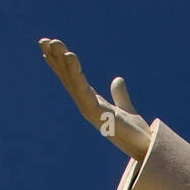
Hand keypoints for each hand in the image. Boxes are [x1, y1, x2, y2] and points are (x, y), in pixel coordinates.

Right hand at [39, 38, 151, 160]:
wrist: (146, 148)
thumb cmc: (134, 133)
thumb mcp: (125, 109)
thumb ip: (120, 94)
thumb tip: (118, 80)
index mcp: (92, 103)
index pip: (73, 80)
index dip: (61, 65)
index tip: (50, 48)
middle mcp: (88, 106)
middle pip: (68, 80)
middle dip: (56, 60)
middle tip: (43, 41)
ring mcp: (91, 111)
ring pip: (72, 82)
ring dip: (62, 63)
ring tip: (54, 44)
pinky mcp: (98, 114)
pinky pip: (84, 90)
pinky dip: (76, 74)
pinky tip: (70, 57)